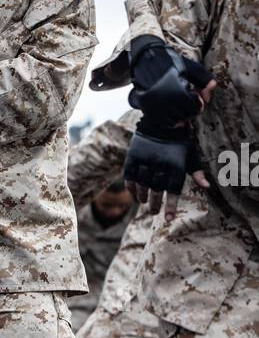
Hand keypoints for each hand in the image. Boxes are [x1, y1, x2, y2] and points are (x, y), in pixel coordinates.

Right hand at [125, 80, 214, 219]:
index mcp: (176, 165)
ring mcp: (145, 160)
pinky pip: (130, 177)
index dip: (171, 205)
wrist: (162, 118)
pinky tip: (134, 194)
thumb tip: (207, 187)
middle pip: (156, 190)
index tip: (168, 218)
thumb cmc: (178, 142)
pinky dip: (131, 188)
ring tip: (144, 202)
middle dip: (155, 204)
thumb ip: (197, 172)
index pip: (173, 190)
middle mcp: (160, 164)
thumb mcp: (191, 155)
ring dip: (143, 196)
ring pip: (142, 185)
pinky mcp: (133, 157)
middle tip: (154, 212)